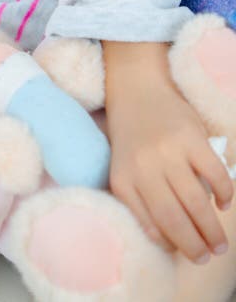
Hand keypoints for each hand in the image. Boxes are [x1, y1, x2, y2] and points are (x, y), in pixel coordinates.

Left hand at [106, 45, 232, 263]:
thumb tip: (166, 237)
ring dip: (211, 226)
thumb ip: (139, 197)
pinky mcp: (191, 138)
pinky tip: (225, 203)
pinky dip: (224, 193)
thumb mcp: (124, 167)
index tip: (183, 254)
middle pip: (173, 216)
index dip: (169, 242)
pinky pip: (215, 174)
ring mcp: (168, 152)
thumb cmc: (131, 137)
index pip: (148, 220)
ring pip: (196, 200)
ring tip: (219, 243)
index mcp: (122, 178)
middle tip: (207, 256)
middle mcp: (143, 167)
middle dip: (193, 243)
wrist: (136, 91)